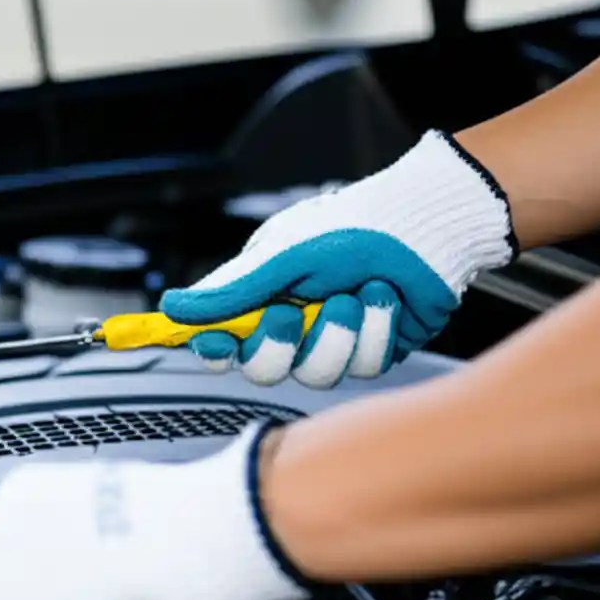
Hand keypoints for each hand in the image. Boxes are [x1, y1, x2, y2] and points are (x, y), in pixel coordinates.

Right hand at [161, 130, 517, 388]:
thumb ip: (228, 291)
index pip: (222, 338)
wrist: (426, 226)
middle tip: (291, 312)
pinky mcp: (375, 350)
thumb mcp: (280, 256)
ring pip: (315, 373)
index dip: (214, 349)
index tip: (216, 343)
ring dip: (336, 332)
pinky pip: (363, 365)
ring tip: (353, 292)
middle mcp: (295, 321)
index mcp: (263, 294)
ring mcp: (335, 339)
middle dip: (277, 344)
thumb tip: (172, 307)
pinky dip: (375, 329)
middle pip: (262, 369)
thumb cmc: (352, 227)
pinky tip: (383, 297)